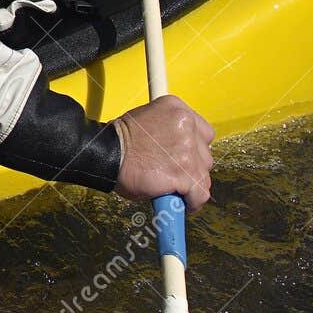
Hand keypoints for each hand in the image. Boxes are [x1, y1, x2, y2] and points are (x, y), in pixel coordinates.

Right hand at [112, 95, 214, 212]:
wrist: (107, 153)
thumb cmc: (121, 141)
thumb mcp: (148, 121)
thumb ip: (169, 131)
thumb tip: (179, 151)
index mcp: (178, 109)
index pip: (203, 133)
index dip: (194, 149)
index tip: (185, 158)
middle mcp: (187, 126)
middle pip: (205, 155)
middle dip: (193, 167)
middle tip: (174, 173)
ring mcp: (188, 150)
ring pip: (204, 175)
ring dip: (192, 184)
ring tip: (174, 188)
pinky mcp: (186, 173)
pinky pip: (200, 194)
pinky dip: (192, 202)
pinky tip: (182, 203)